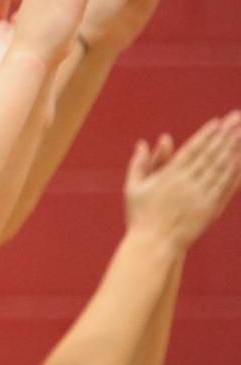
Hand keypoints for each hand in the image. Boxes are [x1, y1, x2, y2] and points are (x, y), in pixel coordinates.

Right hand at [126, 112, 240, 248]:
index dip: (206, 135)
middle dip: (225, 135)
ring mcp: (200, 196)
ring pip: (221, 168)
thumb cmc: (140, 216)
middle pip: (210, 155)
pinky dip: (234, 173)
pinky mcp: (210, 209)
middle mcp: (187, 183)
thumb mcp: (133, 188)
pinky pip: (225, 187)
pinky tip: (240, 162)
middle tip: (238, 119)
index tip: (218, 122)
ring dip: (233, 150)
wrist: (154, 245)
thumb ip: (139, 164)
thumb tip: (143, 143)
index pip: (192, 149)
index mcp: (169, 176)